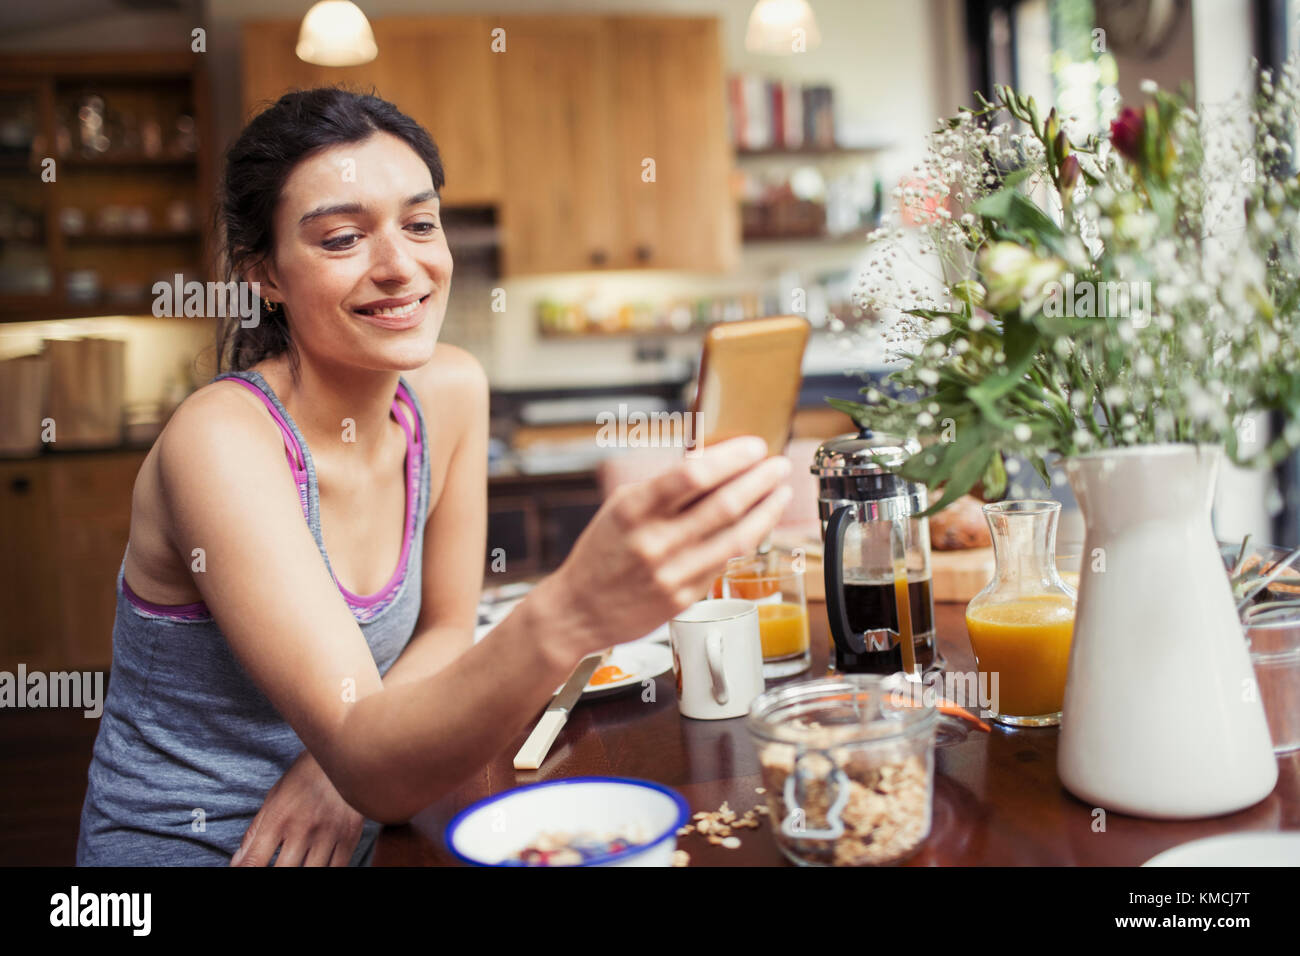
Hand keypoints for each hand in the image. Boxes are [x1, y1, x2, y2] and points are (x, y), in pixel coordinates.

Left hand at [231, 749, 364, 866]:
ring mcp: (329, 832)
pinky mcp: (351, 835)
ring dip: (302, 872)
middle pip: (282, 872)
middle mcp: (302, 827)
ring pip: (311, 873)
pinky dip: (326, 871)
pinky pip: (338, 868)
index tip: (249, 872)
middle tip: (280, 863)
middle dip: (275, 873)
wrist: (345, 750)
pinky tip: (318, 864)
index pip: (254, 862)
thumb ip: (254, 833)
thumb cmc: (304, 777)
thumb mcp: (274, 798)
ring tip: (298, 862)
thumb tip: (236, 863)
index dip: (246, 874)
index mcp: (278, 818)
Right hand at [542, 436, 792, 653]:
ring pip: (736, 538)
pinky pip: (725, 563)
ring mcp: (672, 573)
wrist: (579, 610)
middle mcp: (654, 542)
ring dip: (766, 511)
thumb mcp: (620, 508)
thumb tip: (708, 463)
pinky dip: (747, 539)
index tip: (753, 447)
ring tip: (780, 492)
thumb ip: (663, 488)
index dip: (731, 458)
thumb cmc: (601, 554)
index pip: (693, 475)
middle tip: (779, 465)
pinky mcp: (685, 598)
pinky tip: (758, 524)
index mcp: (633, 510)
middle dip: (760, 480)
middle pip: (724, 505)